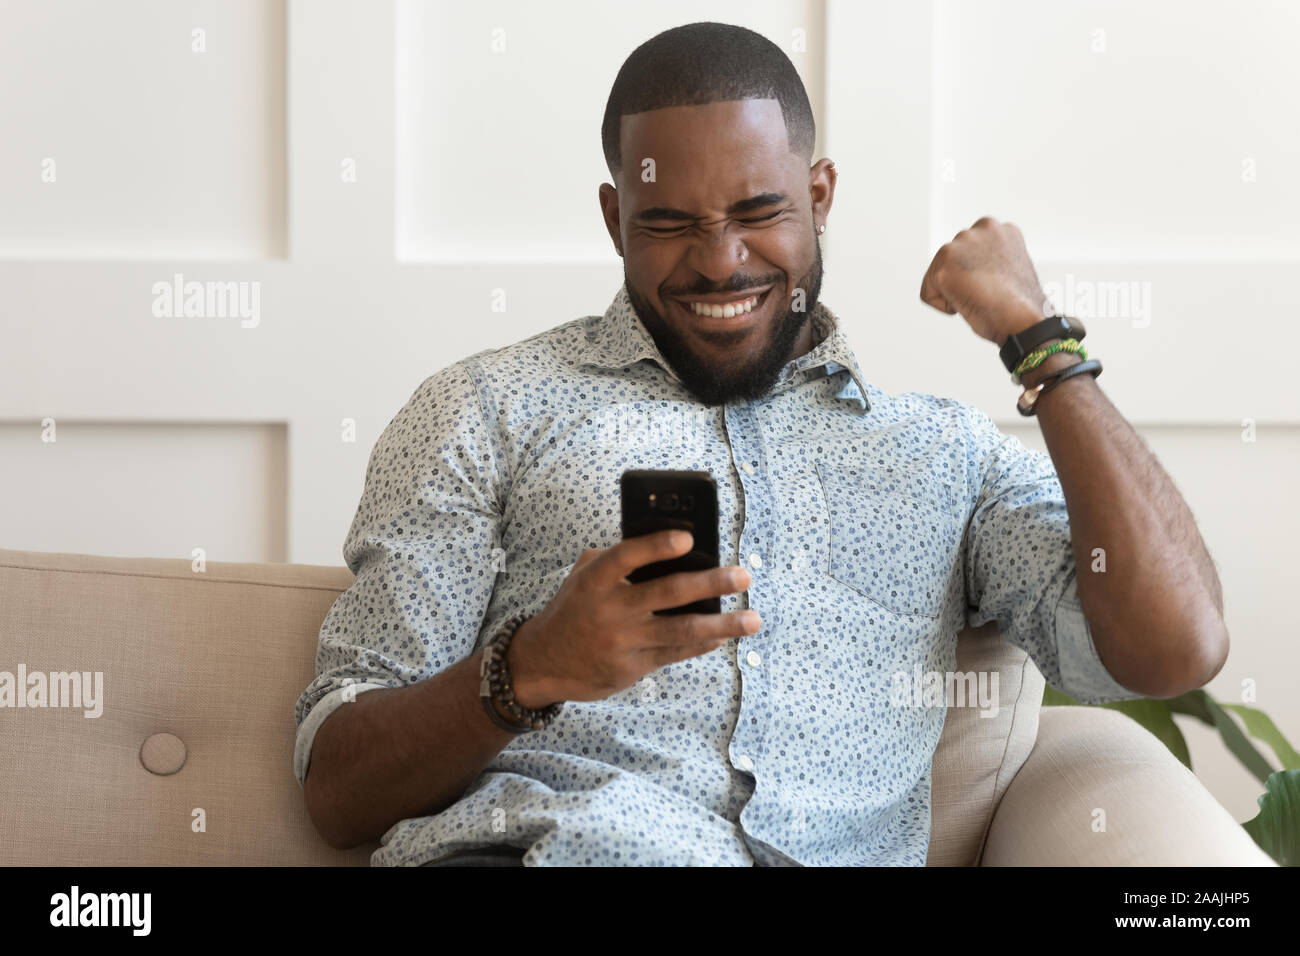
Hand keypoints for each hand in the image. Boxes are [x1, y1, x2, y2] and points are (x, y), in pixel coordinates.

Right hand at [507, 530, 761, 705]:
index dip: (657, 546)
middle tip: (742, 575)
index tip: (689, 538)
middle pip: (668, 592)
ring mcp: (624, 641)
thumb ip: (618, 559)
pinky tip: (724, 635)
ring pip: (681, 630)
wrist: (544, 661)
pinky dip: (703, 644)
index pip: (627, 556)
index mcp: (595, 579)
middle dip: (711, 583)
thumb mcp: (583, 575)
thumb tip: (673, 549)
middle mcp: (610, 610)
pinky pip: (676, 653)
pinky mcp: (633, 667)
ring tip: (753, 619)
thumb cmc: (575, 607)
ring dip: (722, 624)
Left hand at [919, 216, 1049, 345]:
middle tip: (990, 293)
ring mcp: (963, 242)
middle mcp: (983, 227)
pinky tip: (968, 303)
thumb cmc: (1020, 308)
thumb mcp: (1007, 273)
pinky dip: (945, 307)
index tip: (999, 286)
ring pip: (938, 275)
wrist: (1024, 319)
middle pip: (950, 262)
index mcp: (1002, 230)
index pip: (969, 254)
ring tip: (981, 297)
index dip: (980, 279)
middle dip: (964, 282)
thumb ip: (988, 263)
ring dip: (955, 293)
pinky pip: (928, 294)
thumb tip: (973, 274)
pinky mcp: (945, 260)